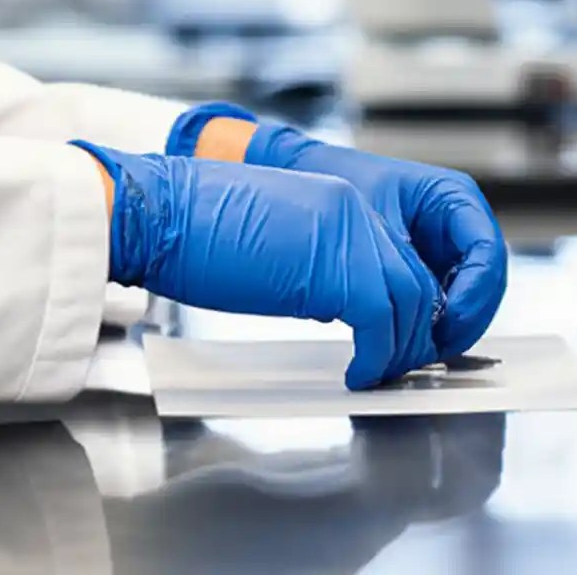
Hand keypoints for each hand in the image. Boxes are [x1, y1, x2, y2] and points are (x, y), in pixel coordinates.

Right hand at [71, 141, 441, 389]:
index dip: (405, 307)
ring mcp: (349, 239)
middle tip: (394, 366)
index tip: (394, 338)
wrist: (162, 215)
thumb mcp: (276, 239)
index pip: (399, 258)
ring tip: (374, 375)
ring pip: (408, 304)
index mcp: (341, 202)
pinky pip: (379, 322)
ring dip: (397, 349)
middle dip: (411, 333)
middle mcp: (356, 213)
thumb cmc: (195, 231)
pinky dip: (375, 356)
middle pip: (414, 281)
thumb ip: (317, 260)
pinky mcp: (335, 272)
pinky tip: (356, 373)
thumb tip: (335, 301)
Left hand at [242, 127, 506, 360]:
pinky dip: (435, 331)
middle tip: (435, 348)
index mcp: (454, 197)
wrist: (315, 180)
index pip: (487, 250)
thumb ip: (399, 260)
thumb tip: (419, 307)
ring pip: (472, 303)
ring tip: (419, 352)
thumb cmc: (341, 182)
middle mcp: (460, 226)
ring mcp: (450, 252)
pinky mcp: (434, 275)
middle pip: (487, 284)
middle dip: (466, 321)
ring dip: (452, 332)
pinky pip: (448, 309)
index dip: (476, 291)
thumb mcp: (371, 218)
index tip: (451, 318)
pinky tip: (411, 345)